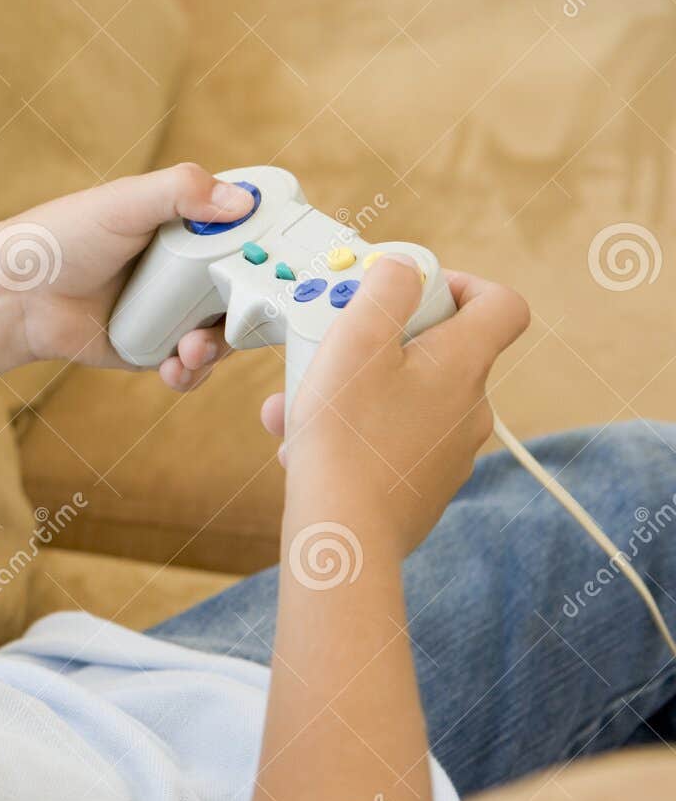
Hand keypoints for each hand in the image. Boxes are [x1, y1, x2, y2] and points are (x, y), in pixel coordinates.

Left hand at [1, 163, 257, 391]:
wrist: (16, 296)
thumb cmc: (63, 237)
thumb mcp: (124, 202)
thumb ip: (180, 192)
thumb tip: (239, 201)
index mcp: (188, 226)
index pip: (249, 235)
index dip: (273, 253)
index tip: (286, 270)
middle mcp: (188, 268)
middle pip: (247, 292)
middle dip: (252, 311)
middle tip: (244, 319)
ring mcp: (174, 310)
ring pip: (224, 334)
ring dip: (219, 347)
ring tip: (192, 349)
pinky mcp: (155, 348)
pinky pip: (191, 366)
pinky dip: (192, 372)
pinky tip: (175, 367)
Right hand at [270, 259, 529, 555]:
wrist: (344, 533)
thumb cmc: (348, 438)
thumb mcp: (357, 339)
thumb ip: (386, 288)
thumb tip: (404, 267)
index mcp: (463, 364)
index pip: (501, 305)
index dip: (462, 285)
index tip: (413, 290)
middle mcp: (468, 408)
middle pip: (438, 352)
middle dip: (377, 343)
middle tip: (331, 348)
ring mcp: (448, 453)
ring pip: (403, 400)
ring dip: (353, 392)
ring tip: (299, 404)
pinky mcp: (421, 487)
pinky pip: (389, 443)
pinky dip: (352, 435)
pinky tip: (304, 446)